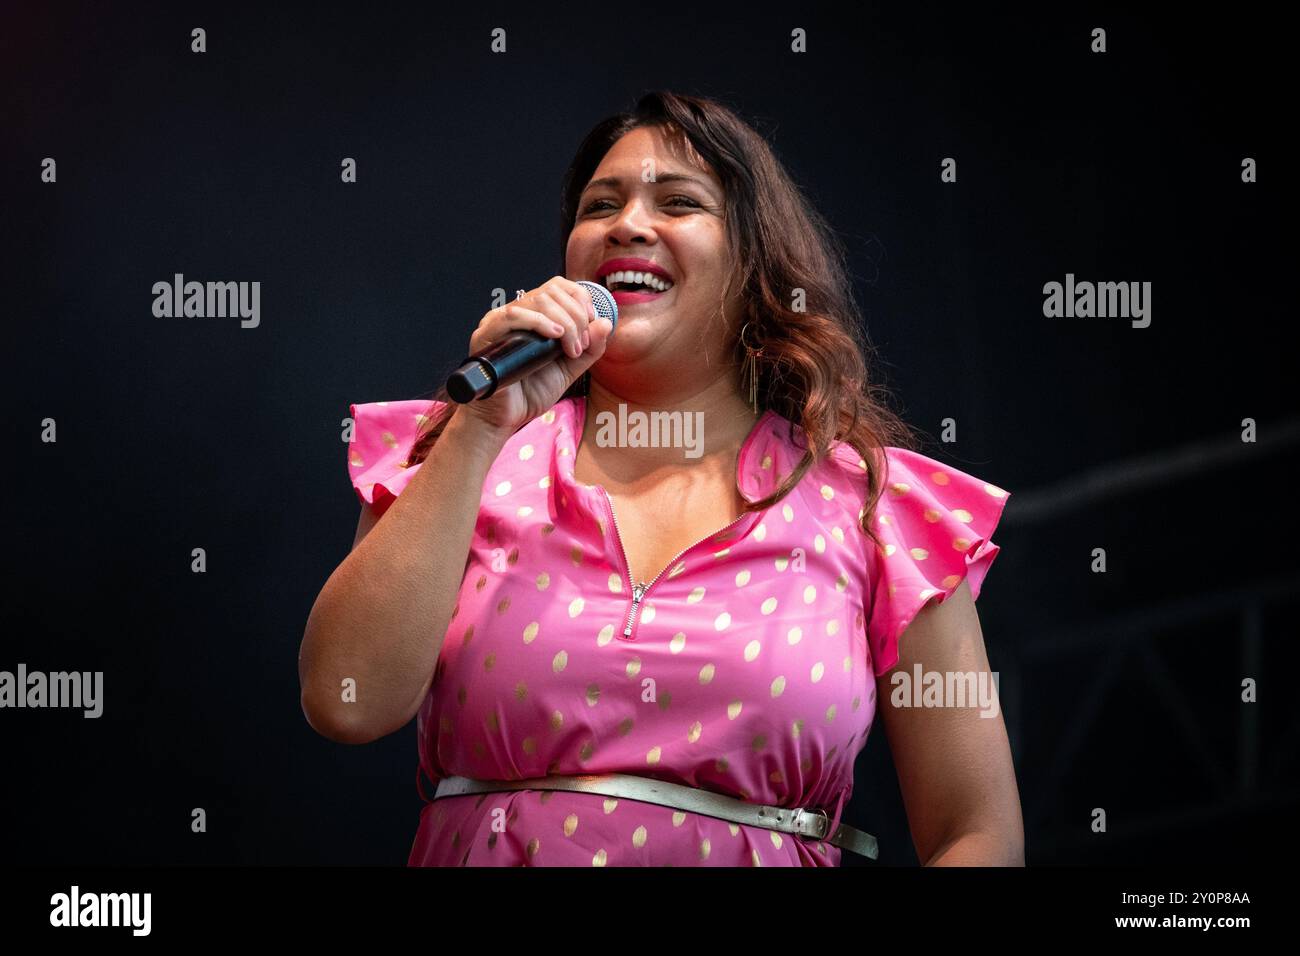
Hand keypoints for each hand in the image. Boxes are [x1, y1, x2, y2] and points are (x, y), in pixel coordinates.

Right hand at [455, 277, 612, 434]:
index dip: (580, 298)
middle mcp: (516, 313)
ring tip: (571, 349)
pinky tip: (555, 336)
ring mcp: (499, 322)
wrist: (506, 418)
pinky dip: (539, 322)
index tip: (592, 322)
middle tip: (580, 347)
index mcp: (533, 316)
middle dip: (576, 316)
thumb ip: (590, 348)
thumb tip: (606, 322)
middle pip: (551, 292)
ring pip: (536, 300)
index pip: (558, 287)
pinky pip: (513, 316)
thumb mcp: (570, 369)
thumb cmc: (531, 393)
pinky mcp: (486, 335)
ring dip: (564, 322)